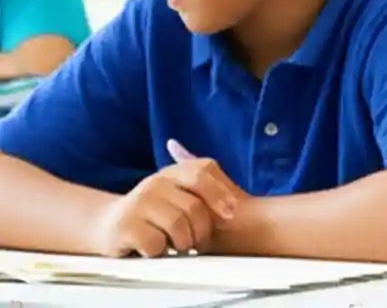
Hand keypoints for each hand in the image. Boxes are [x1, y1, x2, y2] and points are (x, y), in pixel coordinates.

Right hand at [91, 157, 245, 257]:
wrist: (109, 224)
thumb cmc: (153, 212)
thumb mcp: (177, 192)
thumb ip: (206, 187)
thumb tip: (238, 197)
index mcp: (172, 173)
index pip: (201, 173)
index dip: (219, 193)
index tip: (231, 213)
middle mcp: (154, 183)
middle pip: (193, 206)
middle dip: (202, 229)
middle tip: (199, 241)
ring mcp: (138, 203)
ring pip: (178, 226)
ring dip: (184, 243)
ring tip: (178, 245)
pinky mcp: (125, 226)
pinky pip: (157, 243)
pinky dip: (162, 251)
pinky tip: (157, 249)